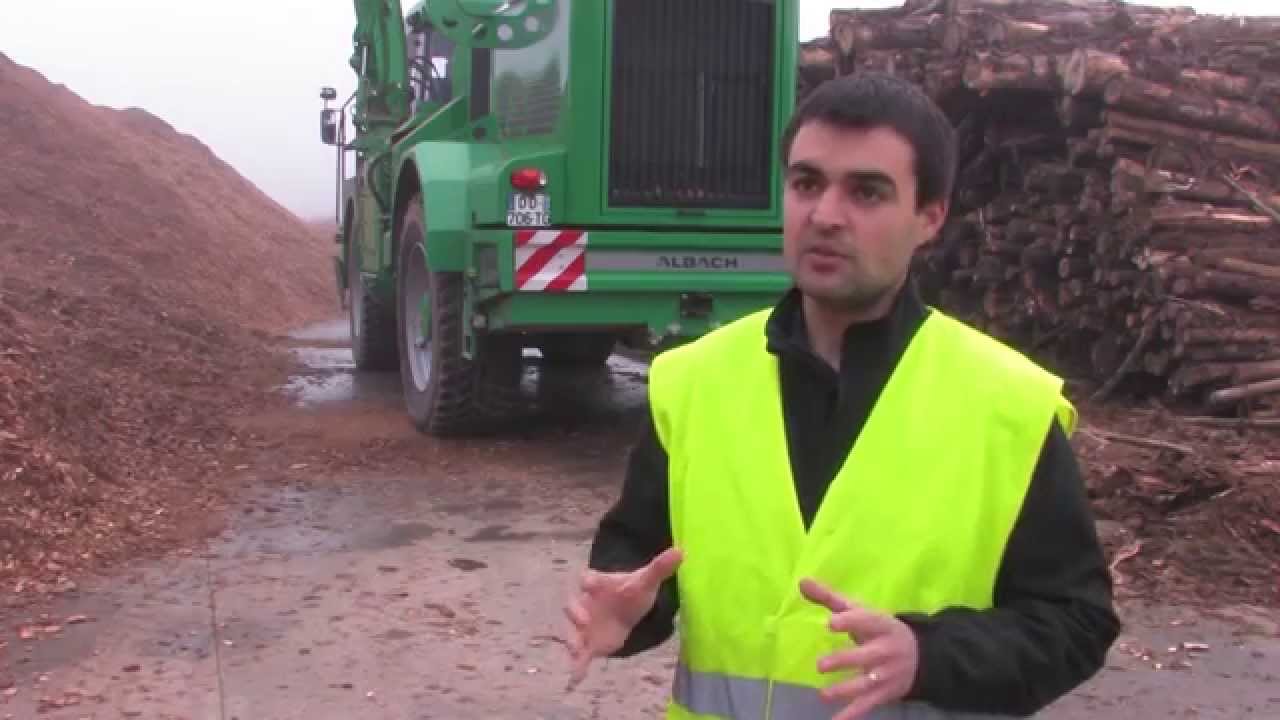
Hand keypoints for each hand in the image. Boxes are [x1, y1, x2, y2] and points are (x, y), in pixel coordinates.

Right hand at [563, 547, 682, 689]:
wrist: (627, 608)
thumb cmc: (632, 591)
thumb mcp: (646, 581)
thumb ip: (659, 567)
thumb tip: (681, 550)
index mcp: (597, 584)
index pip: (588, 579)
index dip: (588, 582)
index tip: (590, 584)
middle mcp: (585, 603)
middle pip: (572, 606)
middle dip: (574, 613)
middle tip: (584, 621)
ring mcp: (584, 625)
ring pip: (572, 632)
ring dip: (572, 641)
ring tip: (576, 652)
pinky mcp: (589, 643)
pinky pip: (580, 654)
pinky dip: (577, 666)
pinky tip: (575, 680)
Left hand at [799, 578, 919, 719]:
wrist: (921, 657)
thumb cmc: (879, 629)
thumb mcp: (860, 611)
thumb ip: (830, 598)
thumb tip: (802, 582)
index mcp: (880, 625)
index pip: (867, 621)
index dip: (850, 621)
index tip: (831, 622)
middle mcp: (885, 650)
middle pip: (866, 656)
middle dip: (845, 660)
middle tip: (820, 665)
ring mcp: (885, 674)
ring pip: (866, 684)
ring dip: (845, 690)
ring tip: (823, 694)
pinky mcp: (884, 693)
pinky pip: (867, 705)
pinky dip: (852, 715)